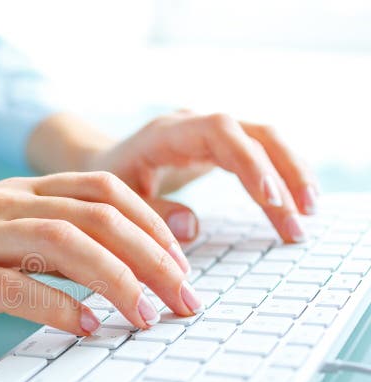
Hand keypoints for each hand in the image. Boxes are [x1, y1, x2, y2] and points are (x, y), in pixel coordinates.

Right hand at [0, 173, 203, 334]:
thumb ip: (50, 242)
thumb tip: (116, 264)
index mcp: (19, 191)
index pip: (106, 190)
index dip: (154, 223)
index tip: (185, 264)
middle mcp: (4, 203)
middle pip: (99, 213)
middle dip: (154, 257)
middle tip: (186, 301)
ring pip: (66, 242)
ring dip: (118, 280)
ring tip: (149, 317)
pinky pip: (14, 286)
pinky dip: (58, 306)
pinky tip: (87, 328)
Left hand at [28, 112, 318, 242]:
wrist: (99, 165)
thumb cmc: (104, 184)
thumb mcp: (116, 200)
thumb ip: (150, 213)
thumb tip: (192, 227)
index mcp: (165, 134)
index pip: (220, 132)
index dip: (248, 162)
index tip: (269, 198)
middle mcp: (193, 126)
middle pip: (254, 132)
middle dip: (283, 171)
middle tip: (301, 214)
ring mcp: (210, 133)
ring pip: (265, 140)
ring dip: (291, 173)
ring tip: (308, 212)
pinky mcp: (220, 147)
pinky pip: (259, 153)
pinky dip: (280, 176)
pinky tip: (294, 202)